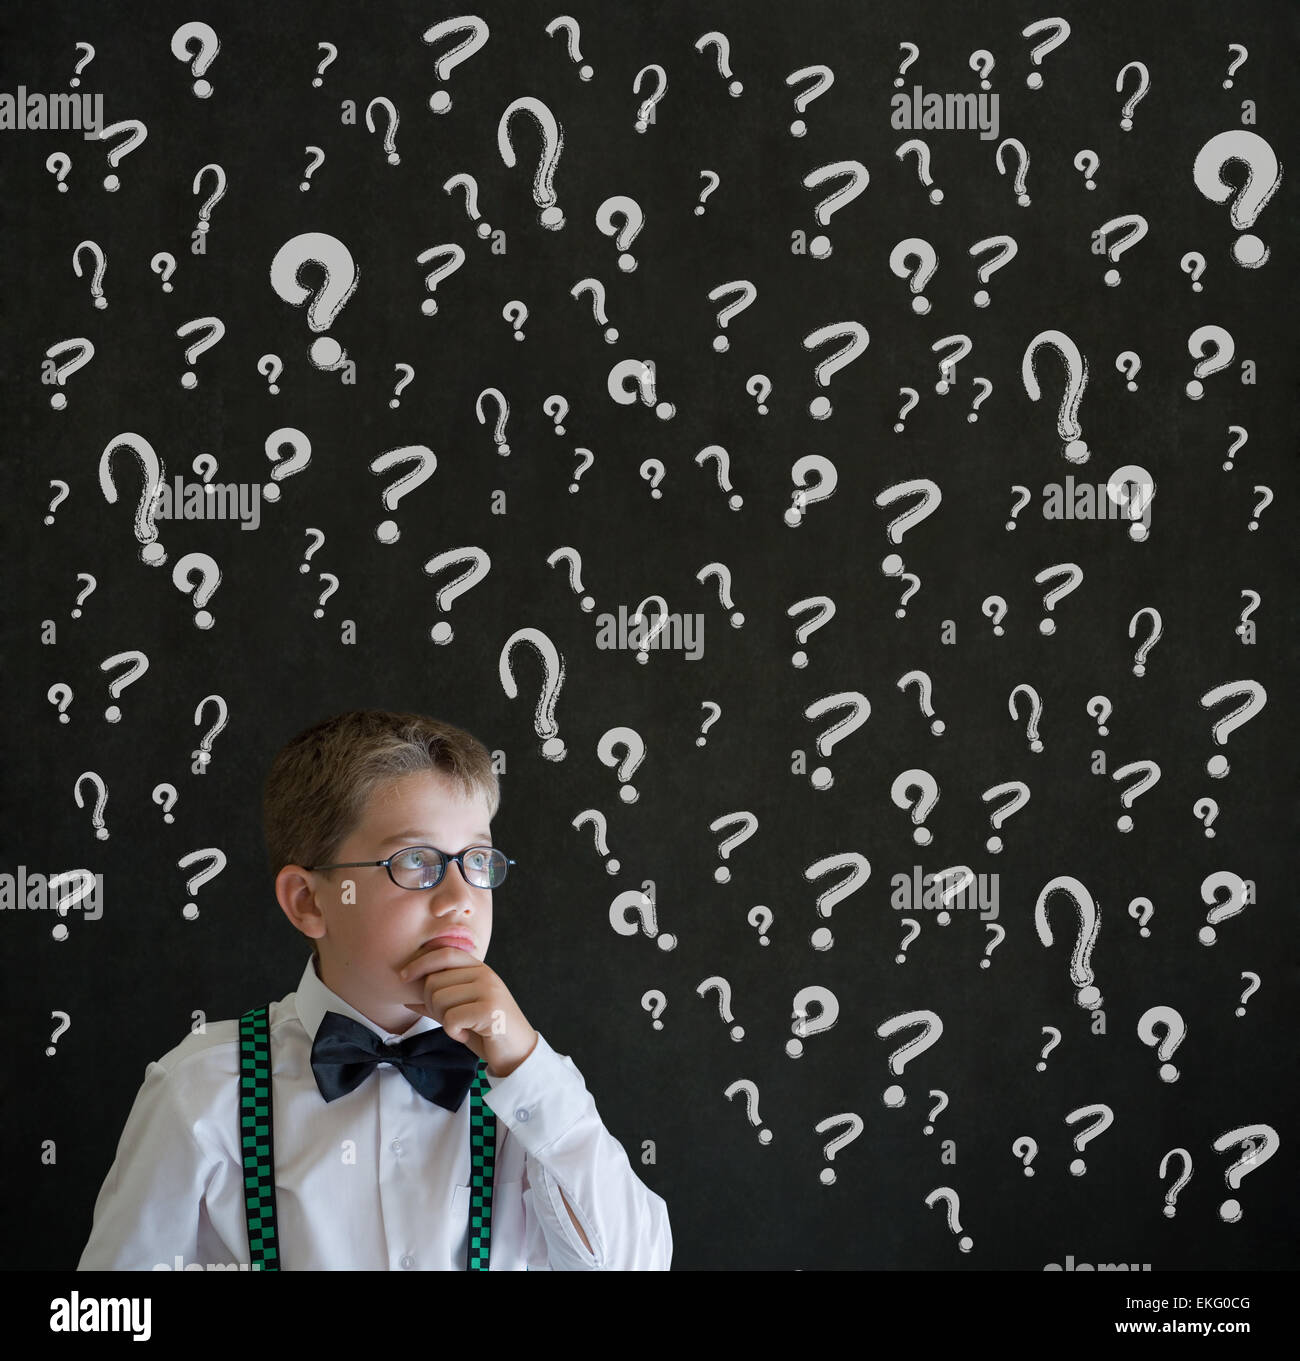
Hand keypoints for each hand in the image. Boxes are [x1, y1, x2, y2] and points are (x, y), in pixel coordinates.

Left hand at [399, 947, 537, 1076]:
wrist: (517, 1052)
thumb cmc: (486, 1030)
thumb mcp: (460, 1011)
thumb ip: (437, 1002)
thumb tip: (407, 1000)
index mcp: (479, 969)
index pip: (444, 954)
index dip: (420, 962)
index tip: (403, 977)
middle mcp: (485, 975)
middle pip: (434, 982)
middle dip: (432, 1005)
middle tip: (448, 1019)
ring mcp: (489, 991)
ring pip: (440, 1000)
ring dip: (443, 1020)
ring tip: (460, 1027)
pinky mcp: (490, 1010)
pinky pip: (451, 1019)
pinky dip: (452, 1032)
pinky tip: (465, 1035)